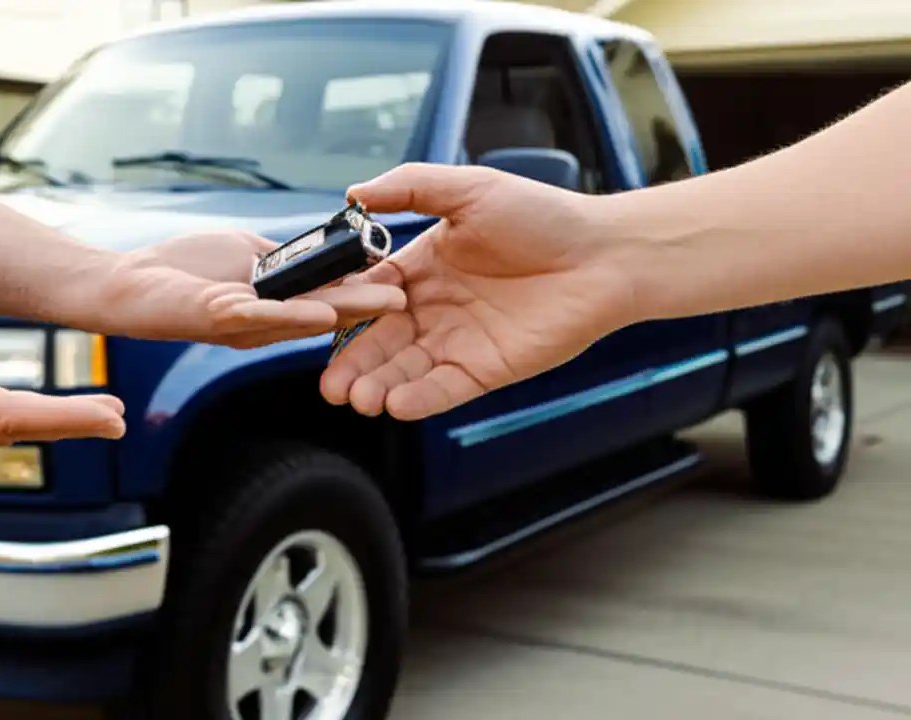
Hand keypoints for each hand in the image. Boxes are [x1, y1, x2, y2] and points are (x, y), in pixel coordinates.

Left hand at [97, 231, 405, 347]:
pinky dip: (293, 313)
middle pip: (325, 313)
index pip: (329, 298)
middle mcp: (264, 323)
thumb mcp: (246, 254)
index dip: (365, 293)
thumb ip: (280, 257)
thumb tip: (315, 250)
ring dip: (344, 310)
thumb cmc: (182, 268)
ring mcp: (242, 324)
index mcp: (274, 305)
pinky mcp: (217, 318)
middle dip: (368, 307)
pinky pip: (261, 317)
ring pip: (302, 319)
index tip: (405, 282)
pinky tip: (322, 310)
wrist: (128, 283)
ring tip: (383, 304)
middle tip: (411, 300)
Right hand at [320, 164, 636, 419]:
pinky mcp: (486, 369)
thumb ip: (410, 188)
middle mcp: (434, 308)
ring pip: (406, 371)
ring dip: (379, 387)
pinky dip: (420, 399)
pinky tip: (396, 405)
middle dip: (354, 366)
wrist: (606, 255)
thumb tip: (353, 193)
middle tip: (330, 387)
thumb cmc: (543, 215)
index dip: (344, 311)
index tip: (317, 323)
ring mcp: (458, 341)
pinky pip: (444, 388)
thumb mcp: (469, 189)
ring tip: (357, 400)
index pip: (370, 294)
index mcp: (423, 267)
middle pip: (380, 343)